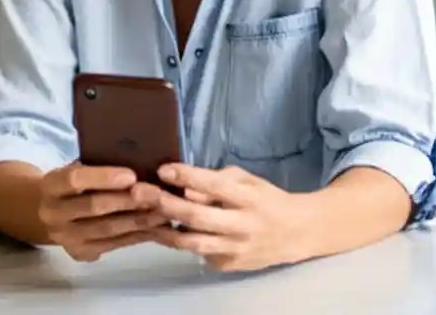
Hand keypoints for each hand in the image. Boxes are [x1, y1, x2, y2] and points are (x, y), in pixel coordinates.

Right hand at [37, 163, 169, 261]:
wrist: (47, 213)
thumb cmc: (71, 183)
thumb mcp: (74, 168)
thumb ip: (96, 166)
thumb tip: (137, 158)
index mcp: (50, 186)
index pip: (74, 180)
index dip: (103, 177)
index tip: (131, 174)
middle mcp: (53, 214)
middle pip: (94, 207)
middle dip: (128, 201)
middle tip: (156, 193)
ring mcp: (66, 238)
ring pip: (108, 229)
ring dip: (139, 220)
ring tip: (164, 210)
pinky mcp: (81, 253)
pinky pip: (115, 244)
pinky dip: (138, 235)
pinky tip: (157, 226)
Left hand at [150, 164, 306, 271]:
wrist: (295, 233)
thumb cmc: (266, 200)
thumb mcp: (247, 181)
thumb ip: (216, 181)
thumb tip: (183, 186)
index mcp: (249, 199)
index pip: (214, 186)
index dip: (187, 177)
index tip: (163, 170)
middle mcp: (242, 226)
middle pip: (198, 217)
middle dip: (166, 204)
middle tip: (140, 193)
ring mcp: (235, 250)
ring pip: (192, 242)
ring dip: (164, 229)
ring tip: (144, 215)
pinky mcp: (229, 266)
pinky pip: (198, 253)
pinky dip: (181, 241)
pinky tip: (167, 230)